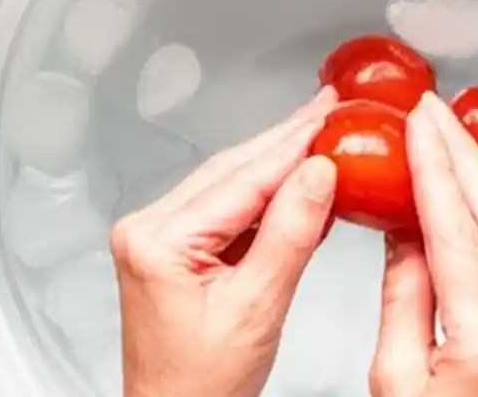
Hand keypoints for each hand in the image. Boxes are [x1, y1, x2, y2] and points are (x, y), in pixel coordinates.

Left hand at [112, 87, 338, 396]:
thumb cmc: (199, 387)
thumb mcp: (257, 310)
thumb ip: (289, 235)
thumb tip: (318, 174)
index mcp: (158, 240)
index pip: (241, 180)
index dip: (293, 146)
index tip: (330, 119)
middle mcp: (147, 229)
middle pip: (231, 172)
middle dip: (285, 141)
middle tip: (328, 109)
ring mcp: (156, 238)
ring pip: (228, 185)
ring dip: (277, 164)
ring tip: (320, 136)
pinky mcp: (171, 249)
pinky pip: (225, 211)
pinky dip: (265, 198)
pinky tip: (298, 184)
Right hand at [370, 92, 477, 396]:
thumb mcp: (394, 377)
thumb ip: (402, 296)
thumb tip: (402, 231)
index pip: (456, 228)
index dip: (434, 166)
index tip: (416, 124)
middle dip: (462, 154)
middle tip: (432, 111)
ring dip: (477, 178)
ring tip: (445, 139)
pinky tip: (465, 196)